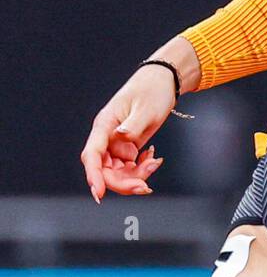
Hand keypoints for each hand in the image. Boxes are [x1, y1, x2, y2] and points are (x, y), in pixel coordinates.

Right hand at [80, 66, 172, 203]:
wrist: (163, 83)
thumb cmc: (152, 91)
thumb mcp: (146, 108)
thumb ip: (133, 125)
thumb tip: (121, 136)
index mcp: (105, 125)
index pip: (93, 155)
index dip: (94, 176)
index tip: (99, 193)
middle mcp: (107, 137)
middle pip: (106, 170)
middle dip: (124, 183)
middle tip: (145, 187)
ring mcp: (117, 144)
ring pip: (119, 172)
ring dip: (136, 177)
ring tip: (154, 163)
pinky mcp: (127, 147)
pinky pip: (129, 168)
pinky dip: (142, 169)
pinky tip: (153, 158)